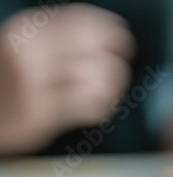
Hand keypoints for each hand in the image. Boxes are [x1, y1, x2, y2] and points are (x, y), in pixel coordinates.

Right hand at [0, 4, 133, 153]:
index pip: (82, 22)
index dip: (110, 30)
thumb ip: (58, 33)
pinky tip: (97, 105)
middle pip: (95, 50)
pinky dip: (103, 106)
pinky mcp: (42, 116)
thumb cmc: (8, 73)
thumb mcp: (24, 41)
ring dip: (111, 86)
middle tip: (116, 65)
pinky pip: (90, 109)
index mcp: (28, 32)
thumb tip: (106, 30)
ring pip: (98, 80)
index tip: (120, 37)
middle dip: (114, 58)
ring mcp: (36, 87)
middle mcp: (31, 56)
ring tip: (107, 88)